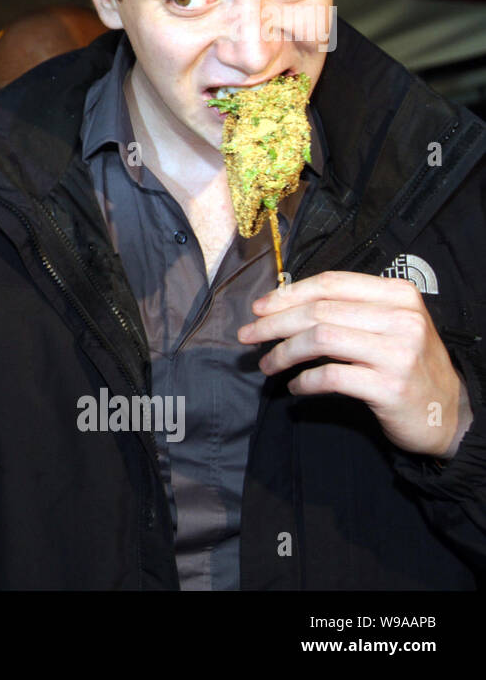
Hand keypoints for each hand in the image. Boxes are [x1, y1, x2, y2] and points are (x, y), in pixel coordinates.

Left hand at [237, 270, 473, 458]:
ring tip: (267, 364)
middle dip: (273, 323)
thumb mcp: (388, 325)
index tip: (259, 308)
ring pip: (319, 340)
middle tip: (248, 336)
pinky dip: (304, 381)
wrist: (446, 412)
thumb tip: (281, 304)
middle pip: (319, 311)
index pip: (330, 283)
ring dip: (282, 352)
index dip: (287, 294)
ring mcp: (398, 353)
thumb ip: (347, 309)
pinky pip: (330, 377)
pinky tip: (295, 387)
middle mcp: (401, 319)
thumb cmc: (406, 364)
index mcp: (398, 295)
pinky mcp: (390, 387)